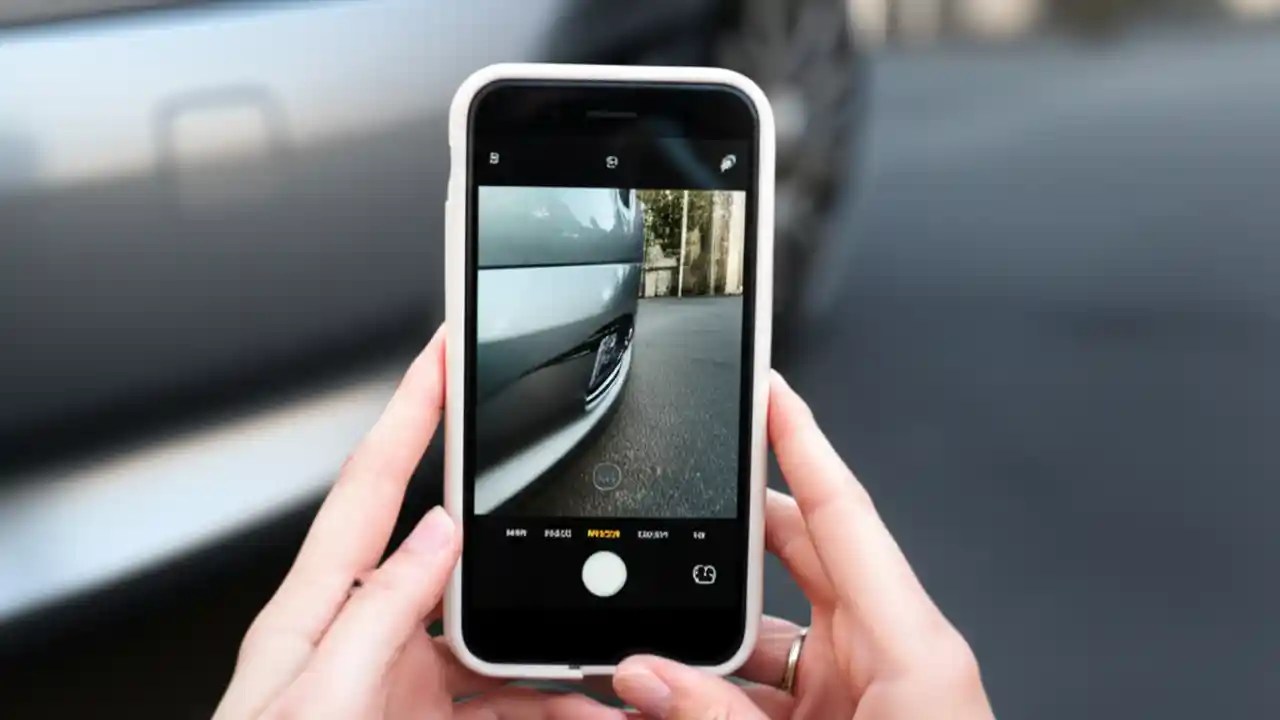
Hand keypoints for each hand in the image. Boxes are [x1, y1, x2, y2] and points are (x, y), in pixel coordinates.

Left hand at [214, 328, 623, 719]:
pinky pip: (507, 707)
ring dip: (553, 655)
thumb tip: (435, 536)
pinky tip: (586, 714)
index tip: (446, 351)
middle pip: (455, 561)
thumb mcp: (319, 701)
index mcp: (316, 610)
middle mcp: (362, 638)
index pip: (370, 485)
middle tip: (572, 525)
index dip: (411, 410)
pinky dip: (551, 711)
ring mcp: (401, 686)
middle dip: (521, 543)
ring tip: (603, 663)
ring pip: (497, 644)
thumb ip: (378, 613)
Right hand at [611, 372, 994, 718]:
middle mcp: (886, 656)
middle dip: (720, 531)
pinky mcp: (835, 719)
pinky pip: (764, 683)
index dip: (801, 439)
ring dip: (702, 633)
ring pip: (764, 631)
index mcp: (910, 648)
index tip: (767, 384)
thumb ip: (723, 718)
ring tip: (634, 639)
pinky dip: (712, 685)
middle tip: (663, 504)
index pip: (844, 512)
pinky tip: (662, 694)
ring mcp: (860, 689)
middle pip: (792, 557)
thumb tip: (644, 675)